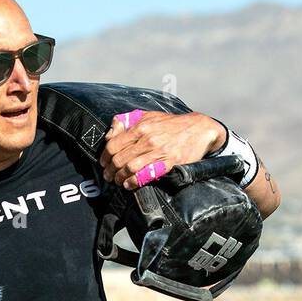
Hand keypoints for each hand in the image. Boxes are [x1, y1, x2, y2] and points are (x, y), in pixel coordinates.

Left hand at [100, 111, 224, 189]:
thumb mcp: (148, 116)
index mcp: (141, 127)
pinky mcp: (169, 162)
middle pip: (120, 158)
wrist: (198, 129)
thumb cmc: (171, 124)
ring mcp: (159, 151)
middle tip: (108, 176)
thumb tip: (111, 132)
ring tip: (117, 181)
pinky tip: (129, 184)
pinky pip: (146, 175)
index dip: (105, 156)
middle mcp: (148, 139)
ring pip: (131, 168)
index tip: (103, 163)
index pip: (114, 144)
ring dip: (120, 178)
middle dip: (110, 170)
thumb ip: (128, 121)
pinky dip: (134, 182)